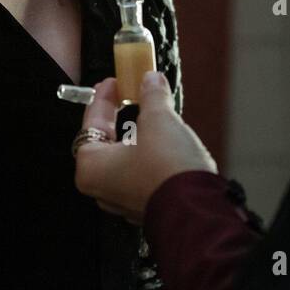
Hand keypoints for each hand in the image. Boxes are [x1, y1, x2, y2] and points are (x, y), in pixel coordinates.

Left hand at [73, 72, 217, 223]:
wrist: (199, 212)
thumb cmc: (167, 164)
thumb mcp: (159, 120)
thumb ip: (151, 95)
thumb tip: (150, 78)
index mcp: (91, 167)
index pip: (91, 122)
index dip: (103, 98)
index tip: (113, 81)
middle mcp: (101, 188)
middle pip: (106, 141)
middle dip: (119, 116)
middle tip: (128, 93)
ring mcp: (123, 201)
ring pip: (124, 158)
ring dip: (136, 135)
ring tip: (148, 113)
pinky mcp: (146, 207)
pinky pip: (140, 173)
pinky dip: (148, 154)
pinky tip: (161, 141)